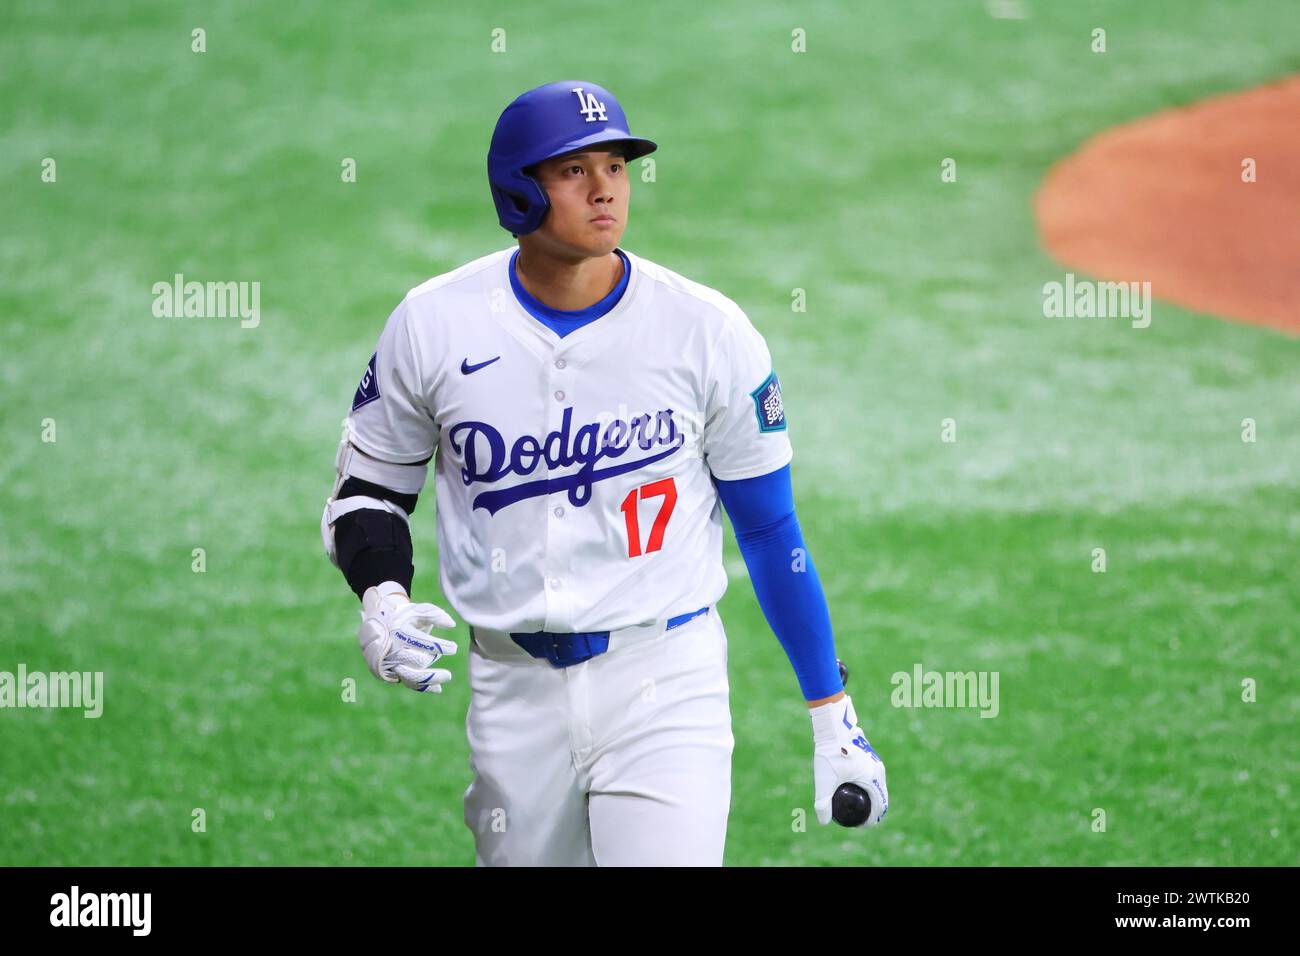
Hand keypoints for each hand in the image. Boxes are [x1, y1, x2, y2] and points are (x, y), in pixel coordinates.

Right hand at [357, 581, 458, 692]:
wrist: (380, 626)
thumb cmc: (405, 617)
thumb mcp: (418, 610)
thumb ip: (435, 615)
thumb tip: (452, 625)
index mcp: (399, 632)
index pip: (422, 642)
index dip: (440, 646)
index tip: (453, 647)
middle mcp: (394, 649)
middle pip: (416, 660)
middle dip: (434, 659)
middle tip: (451, 653)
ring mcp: (392, 663)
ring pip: (411, 676)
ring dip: (431, 679)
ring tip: (447, 676)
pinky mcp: (394, 672)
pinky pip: (408, 683)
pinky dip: (423, 687)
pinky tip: (438, 689)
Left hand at [810, 692, 888, 825]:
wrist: (832, 728)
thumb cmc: (829, 753)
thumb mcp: (824, 780)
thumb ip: (823, 801)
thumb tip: (824, 821)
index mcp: (873, 778)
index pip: (879, 807)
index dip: (870, 820)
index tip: (859, 826)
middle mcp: (879, 771)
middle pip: (880, 799)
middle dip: (871, 812)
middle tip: (856, 820)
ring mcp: (877, 763)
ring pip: (878, 788)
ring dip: (871, 800)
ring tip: (857, 809)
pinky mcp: (872, 758)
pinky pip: (874, 779)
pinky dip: (869, 789)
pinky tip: (857, 792)